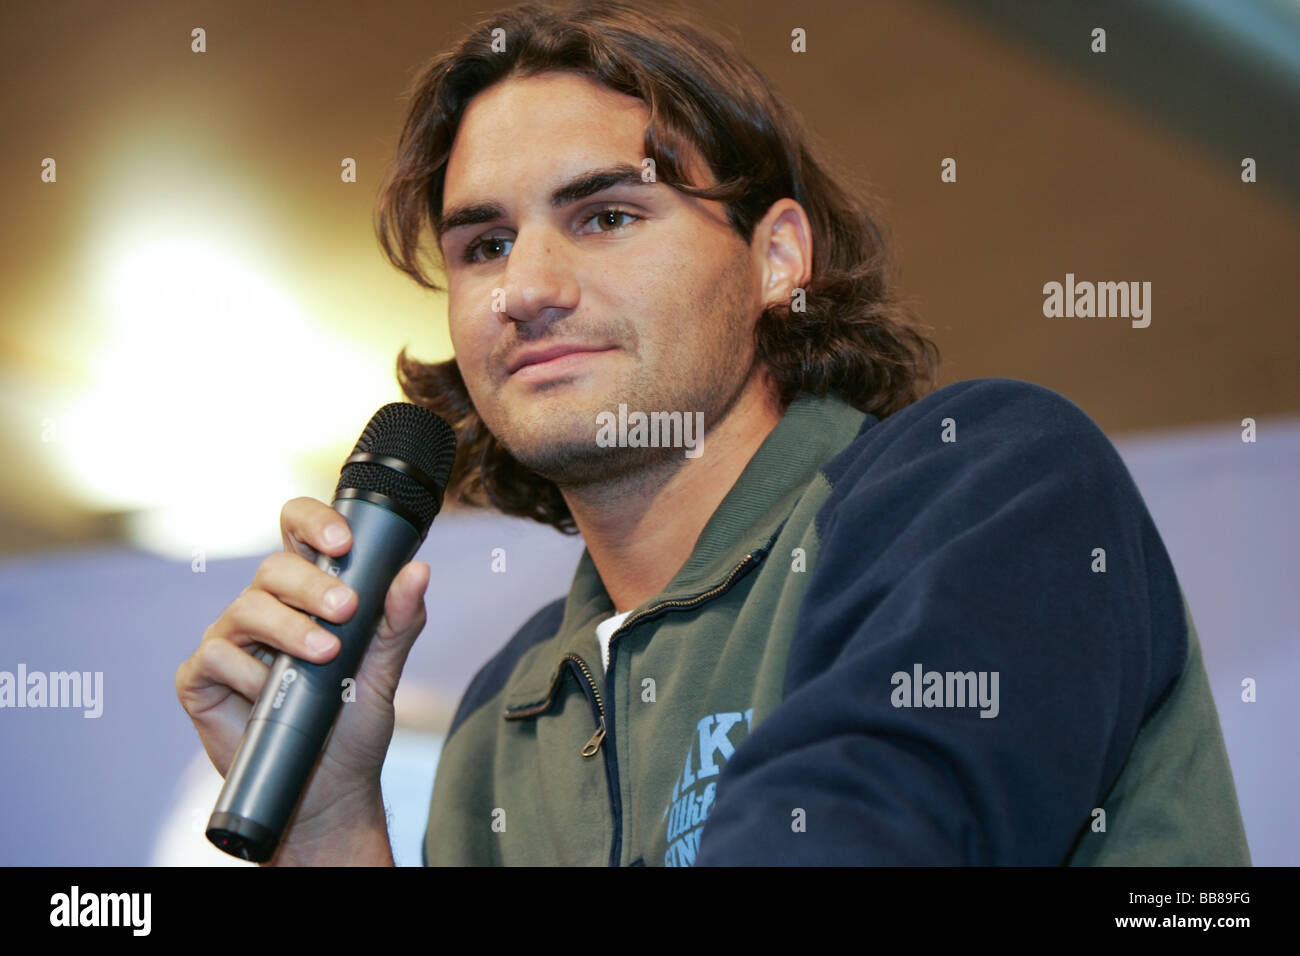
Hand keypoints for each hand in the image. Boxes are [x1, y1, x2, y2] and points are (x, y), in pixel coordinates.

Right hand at [175, 496, 429, 860]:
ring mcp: (228, 641)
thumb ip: (398, 620)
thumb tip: (418, 570)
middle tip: (346, 611)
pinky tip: (271, 695)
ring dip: (288, 628)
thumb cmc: (352, 721)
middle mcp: (263, 607)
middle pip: (273, 568)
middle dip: (311, 585)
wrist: (330, 789)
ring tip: (324, 656)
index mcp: (305, 591)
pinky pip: (214, 657)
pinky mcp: (201, 679)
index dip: (314, 522)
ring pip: (245, 608)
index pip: (297, 531)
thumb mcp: (384, 669)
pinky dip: (247, 672)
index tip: (344, 543)